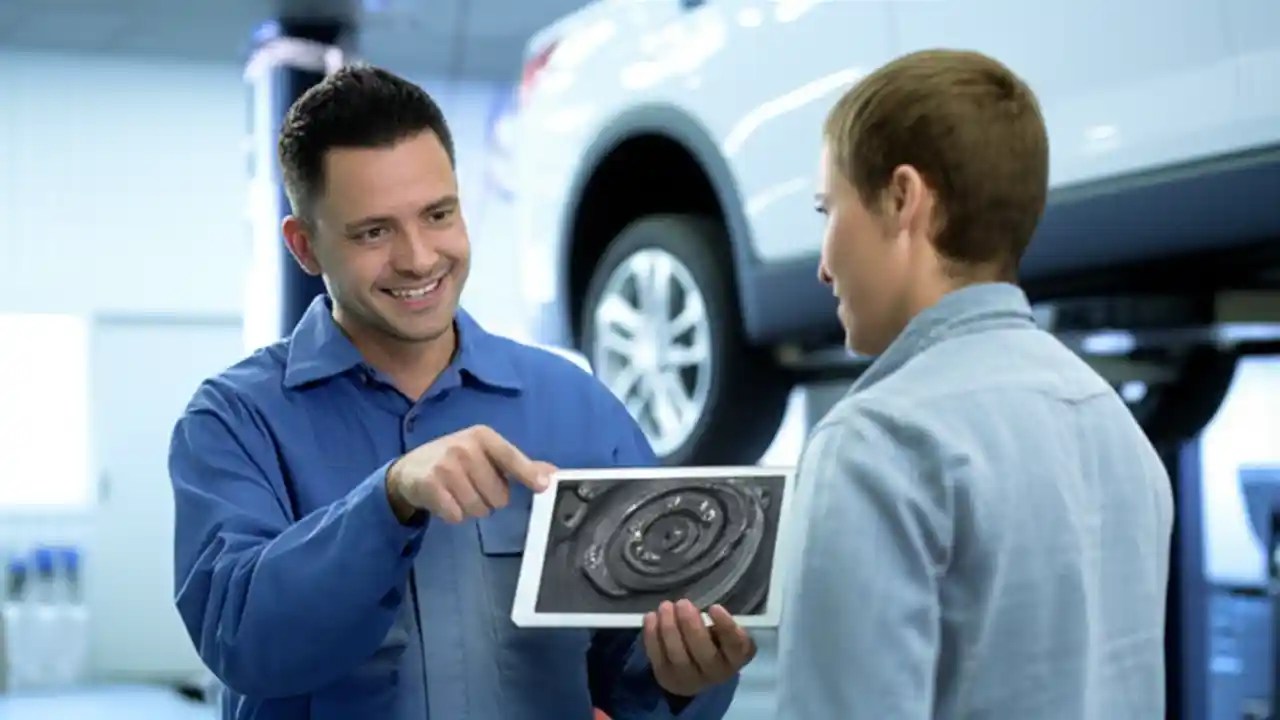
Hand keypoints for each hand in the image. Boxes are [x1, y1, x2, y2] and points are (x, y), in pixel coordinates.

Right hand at [385, 424, 555, 523]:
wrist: (409, 468)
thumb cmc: (456, 460)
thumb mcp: (485, 454)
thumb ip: (519, 465)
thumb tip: (552, 474)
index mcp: (483, 436)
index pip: (511, 457)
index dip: (528, 474)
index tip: (544, 487)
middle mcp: (464, 447)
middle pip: (498, 496)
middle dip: (489, 499)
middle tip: (472, 487)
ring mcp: (445, 465)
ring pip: (478, 508)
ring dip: (470, 508)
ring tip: (457, 493)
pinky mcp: (429, 484)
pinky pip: (456, 515)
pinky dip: (453, 514)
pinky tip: (445, 500)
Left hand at [642, 600, 756, 697]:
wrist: (698, 672)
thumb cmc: (716, 643)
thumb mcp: (726, 634)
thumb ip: (721, 623)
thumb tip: (704, 608)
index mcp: (735, 658)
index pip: (735, 645)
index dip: (725, 626)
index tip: (714, 607)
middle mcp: (715, 673)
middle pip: (703, 652)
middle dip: (690, 625)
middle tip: (683, 603)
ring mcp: (689, 679)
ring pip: (678, 656)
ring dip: (669, 628)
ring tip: (666, 607)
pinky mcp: (666, 677)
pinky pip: (657, 657)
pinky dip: (652, 635)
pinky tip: (651, 617)